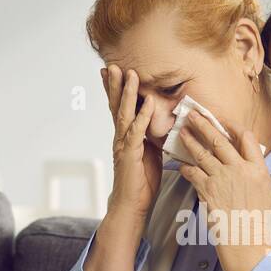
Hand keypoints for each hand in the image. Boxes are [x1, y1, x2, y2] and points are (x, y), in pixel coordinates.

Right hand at [102, 65, 162, 223]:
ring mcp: (123, 145)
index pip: (119, 108)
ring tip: (129, 75)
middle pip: (116, 106)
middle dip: (115, 85)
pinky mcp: (130, 155)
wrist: (132, 205)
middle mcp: (120, 137)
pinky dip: (142, 117)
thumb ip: (150, 137)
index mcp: (125, 136)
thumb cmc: (141, 181)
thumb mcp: (149, 153)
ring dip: (127, 94)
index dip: (115, 90)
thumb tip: (158, 124)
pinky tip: (147, 103)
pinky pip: (136, 133)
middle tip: (113, 65)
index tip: (112, 71)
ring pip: (124, 114)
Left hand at [177, 110, 270, 270]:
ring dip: (190, 141)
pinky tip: (182, 165)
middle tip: (192, 114)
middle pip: (219, 139)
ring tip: (182, 132)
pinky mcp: (207, 191)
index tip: (223, 121)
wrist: (245, 239)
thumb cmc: (256, 218)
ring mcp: (222, 179)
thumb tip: (243, 157)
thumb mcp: (265, 190)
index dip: (232, 126)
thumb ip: (255, 170)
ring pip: (202, 153)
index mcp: (257, 168)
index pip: (246, 137)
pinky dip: (186, 168)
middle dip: (204, 124)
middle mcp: (239, 170)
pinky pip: (193, 173)